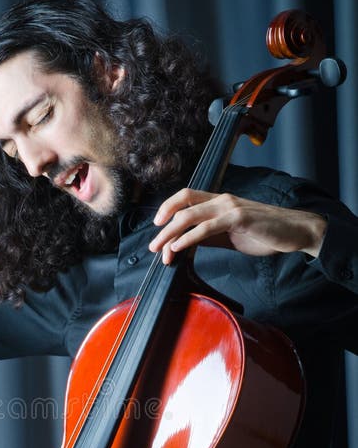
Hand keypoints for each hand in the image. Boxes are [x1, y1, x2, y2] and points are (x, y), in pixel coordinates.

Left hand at [149, 188, 326, 264]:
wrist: (294, 232)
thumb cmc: (264, 233)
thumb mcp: (230, 234)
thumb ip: (208, 235)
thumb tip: (185, 243)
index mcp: (220, 201)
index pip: (186, 197)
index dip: (168, 207)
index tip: (157, 225)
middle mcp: (222, 199)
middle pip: (183, 205)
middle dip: (163, 225)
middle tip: (153, 245)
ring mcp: (229, 207)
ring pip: (190, 216)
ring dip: (170, 234)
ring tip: (160, 249)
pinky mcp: (238, 218)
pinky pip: (206, 228)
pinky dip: (188, 238)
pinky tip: (178, 247)